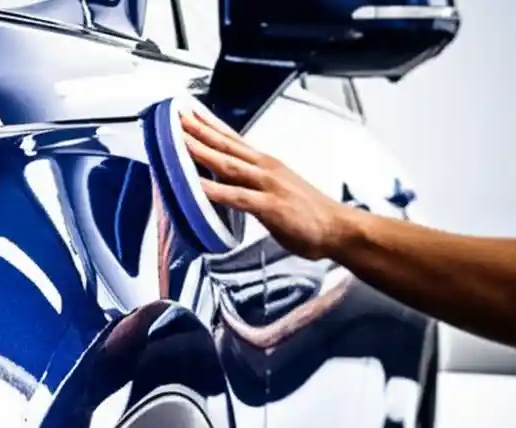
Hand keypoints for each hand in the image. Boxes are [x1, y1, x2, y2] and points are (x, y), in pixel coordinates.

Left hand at [180, 108, 364, 259]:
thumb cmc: (310, 214)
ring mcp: (268, 185)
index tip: (188, 112)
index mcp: (266, 164)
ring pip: (228, 164)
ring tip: (178, 140)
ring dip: (201, 150)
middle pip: (226, 144)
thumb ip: (251, 184)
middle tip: (175, 116)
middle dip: (198, 129)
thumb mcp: (276, 191)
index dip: (209, 124)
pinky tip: (196, 185)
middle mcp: (265, 168)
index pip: (232, 139)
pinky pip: (236, 196)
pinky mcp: (271, 206)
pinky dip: (214, 190)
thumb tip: (227, 183)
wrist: (340, 228)